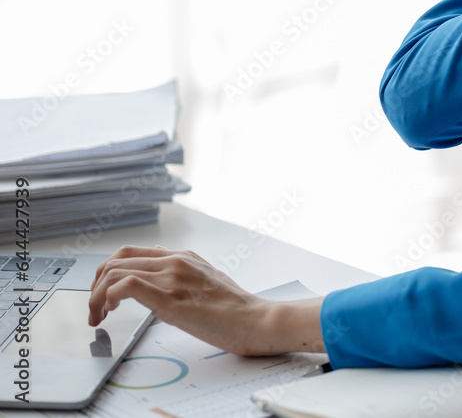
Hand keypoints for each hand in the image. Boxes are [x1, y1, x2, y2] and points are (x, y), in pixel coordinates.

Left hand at [88, 245, 324, 356]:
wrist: (256, 319)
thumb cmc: (236, 309)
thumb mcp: (207, 283)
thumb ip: (184, 278)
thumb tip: (161, 287)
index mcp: (184, 257)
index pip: (131, 252)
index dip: (109, 271)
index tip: (104, 294)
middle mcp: (176, 261)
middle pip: (116, 259)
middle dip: (95, 284)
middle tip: (95, 307)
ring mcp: (173, 277)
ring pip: (115, 271)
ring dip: (96, 295)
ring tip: (97, 315)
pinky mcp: (170, 299)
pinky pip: (126, 285)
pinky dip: (108, 297)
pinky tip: (109, 311)